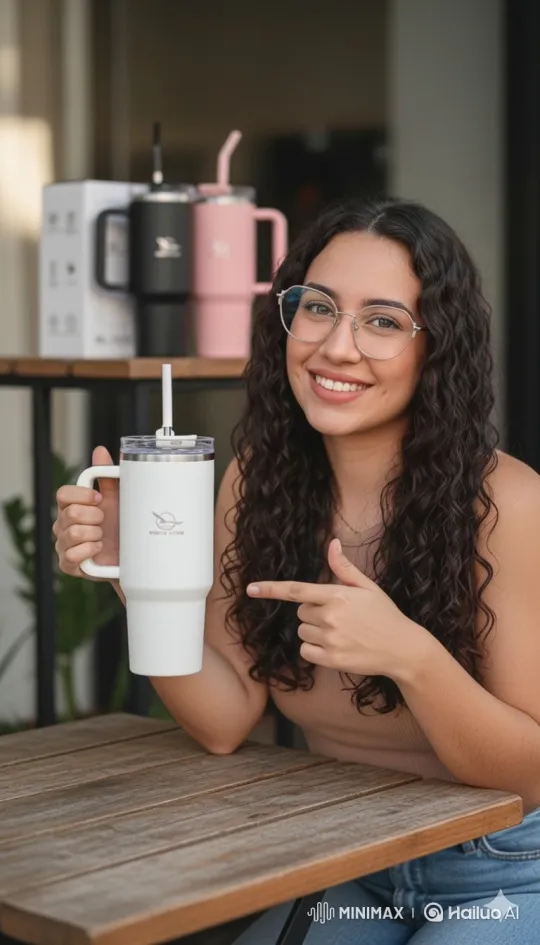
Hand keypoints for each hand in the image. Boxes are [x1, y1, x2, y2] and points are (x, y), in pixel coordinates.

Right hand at [53, 445, 118, 580]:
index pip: (63, 494)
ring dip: (95, 534)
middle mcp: (63, 524)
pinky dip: (90, 550)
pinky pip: (71, 555)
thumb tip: (100, 451)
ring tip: (104, 537)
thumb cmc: (121, 526)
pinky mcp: (68, 564)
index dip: (82, 495)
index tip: (100, 499)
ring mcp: (64, 545)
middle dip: (95, 517)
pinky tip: (99, 549)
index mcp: (71, 506)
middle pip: (70, 513)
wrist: (131, 556)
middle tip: (105, 522)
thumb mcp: (118, 499)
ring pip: (73, 533)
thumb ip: (107, 476)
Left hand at [246, 538, 428, 680]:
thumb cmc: (385, 614)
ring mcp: (330, 639)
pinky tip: (336, 647)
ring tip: (342, 632)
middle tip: (340, 616)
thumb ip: (344, 568)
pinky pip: (306, 651)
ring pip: (302, 632)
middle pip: (301, 612)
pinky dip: (315, 650)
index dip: (271, 589)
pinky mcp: (331, 659)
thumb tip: (332, 544)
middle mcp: (330, 617)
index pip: (296, 590)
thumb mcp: (367, 587)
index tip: (250, 589)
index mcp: (337, 595)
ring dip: (315, 631)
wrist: (402, 648)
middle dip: (314, 612)